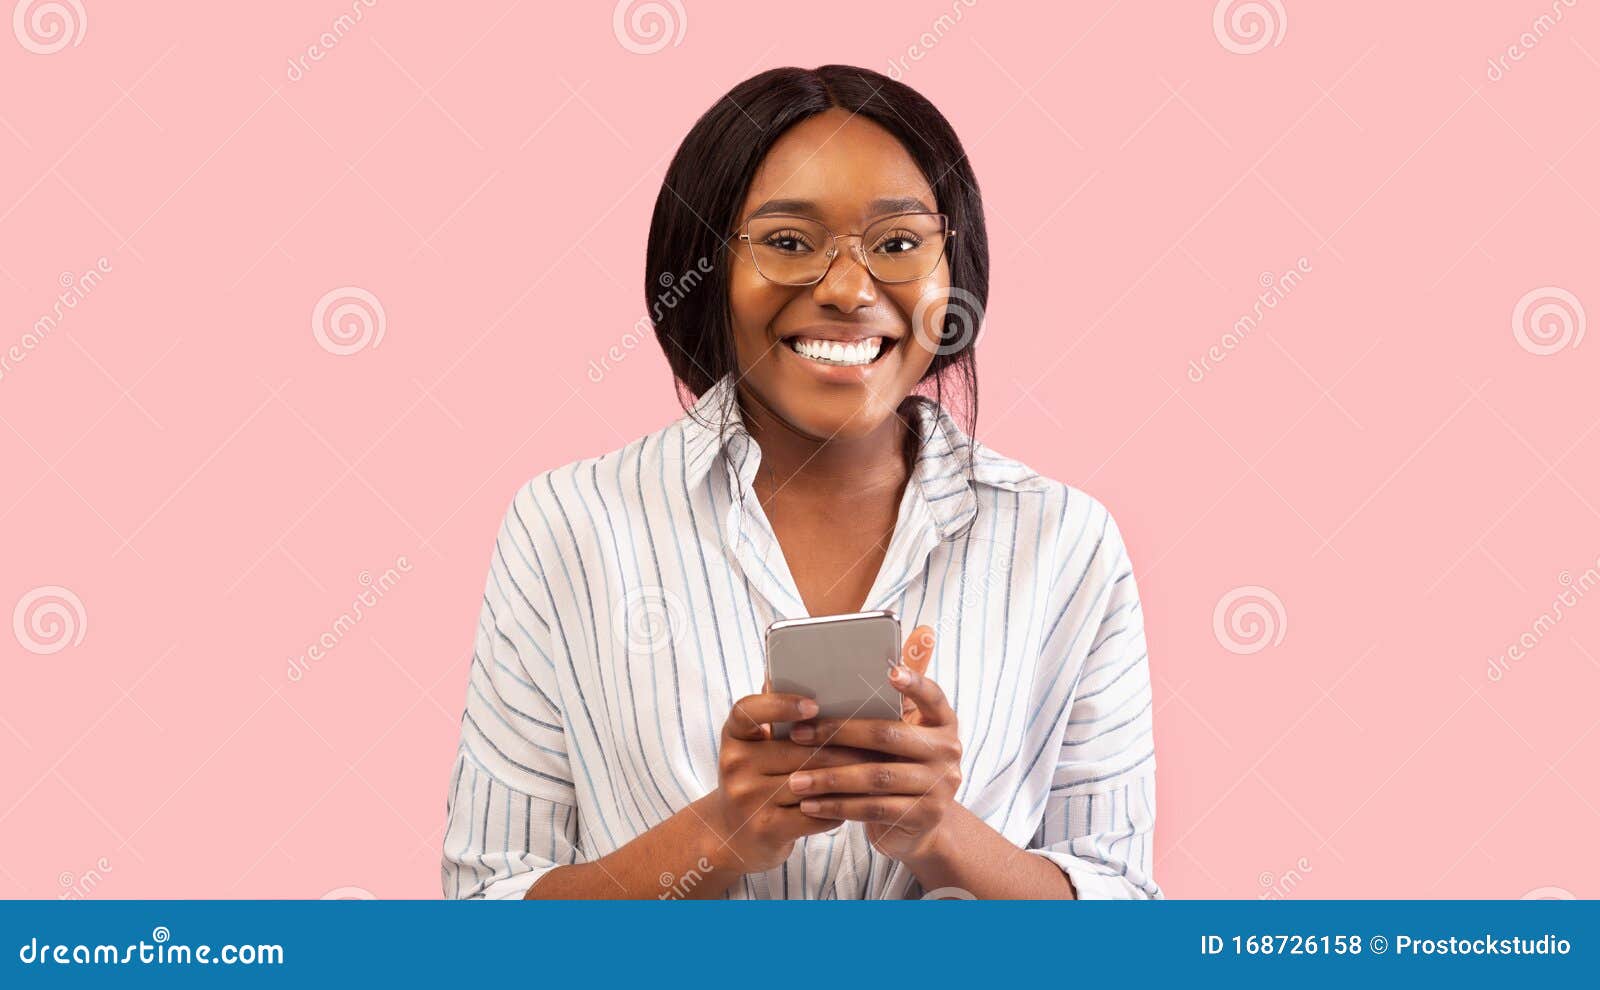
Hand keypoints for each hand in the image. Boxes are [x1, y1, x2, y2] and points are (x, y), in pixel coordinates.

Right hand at [702, 691, 881, 873]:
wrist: (733, 835)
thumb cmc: (757, 781)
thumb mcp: (756, 748)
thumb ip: (777, 719)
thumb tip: (808, 676)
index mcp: (734, 736)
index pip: (748, 710)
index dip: (780, 705)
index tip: (813, 705)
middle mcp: (734, 764)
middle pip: (798, 750)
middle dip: (843, 747)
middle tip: (878, 743)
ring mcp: (747, 798)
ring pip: (811, 782)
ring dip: (848, 777)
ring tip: (875, 770)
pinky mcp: (764, 828)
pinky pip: (813, 814)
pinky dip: (838, 808)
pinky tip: (856, 802)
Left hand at [785, 626, 962, 863]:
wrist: (919, 826)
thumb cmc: (897, 769)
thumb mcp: (900, 738)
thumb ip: (884, 710)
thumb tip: (836, 674)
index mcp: (942, 723)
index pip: (932, 696)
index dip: (914, 683)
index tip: (891, 672)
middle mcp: (947, 751)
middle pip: (887, 735)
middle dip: (838, 733)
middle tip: (799, 734)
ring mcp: (939, 785)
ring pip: (875, 776)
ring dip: (829, 778)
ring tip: (796, 780)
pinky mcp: (924, 816)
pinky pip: (873, 808)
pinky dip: (837, 806)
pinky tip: (810, 805)